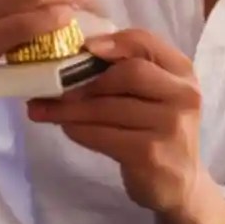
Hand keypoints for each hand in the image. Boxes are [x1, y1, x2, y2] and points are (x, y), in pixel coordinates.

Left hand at [27, 29, 203, 215]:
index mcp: (182, 72)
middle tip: (51, 86)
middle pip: (128, 73)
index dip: (113, 42)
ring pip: (107, 107)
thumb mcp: (155, 93)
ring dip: (68, 108)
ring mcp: (169, 126)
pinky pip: (101, 135)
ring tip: (41, 109)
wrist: (179, 181)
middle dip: (84, 79)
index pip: (146, 42)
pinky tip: (65, 128)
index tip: (82, 47)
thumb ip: (128, 70)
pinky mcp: (150, 154)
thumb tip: (75, 55)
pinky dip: (77, 130)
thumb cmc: (159, 129)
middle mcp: (183, 95)